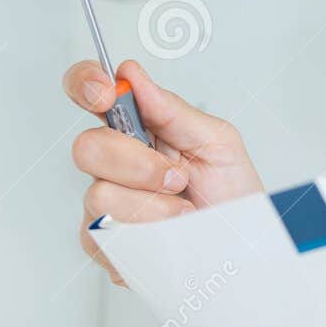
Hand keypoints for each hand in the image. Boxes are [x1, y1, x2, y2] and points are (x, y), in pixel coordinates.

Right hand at [64, 59, 264, 284]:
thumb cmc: (232, 196)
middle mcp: (115, 164)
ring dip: (154, 205)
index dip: (85, 83)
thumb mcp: (218, 143)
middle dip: (137, 163)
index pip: (90, 93)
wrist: (240, 248)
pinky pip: (107, 234)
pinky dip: (150, 234)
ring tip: (183, 211)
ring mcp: (104, 204)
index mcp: (139, 129)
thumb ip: (174, 110)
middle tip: (176, 177)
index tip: (106, 92)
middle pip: (86, 147)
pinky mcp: (104, 243)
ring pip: (100, 195)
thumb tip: (134, 77)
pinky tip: (168, 235)